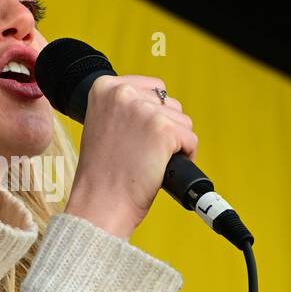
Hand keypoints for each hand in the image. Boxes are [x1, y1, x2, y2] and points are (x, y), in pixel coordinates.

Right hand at [64, 75, 196, 240]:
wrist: (99, 204)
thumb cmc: (101, 174)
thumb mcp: (103, 125)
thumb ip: (125, 108)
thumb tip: (157, 103)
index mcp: (104, 87)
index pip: (151, 88)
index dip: (152, 115)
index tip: (139, 137)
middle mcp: (124, 93)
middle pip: (169, 104)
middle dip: (164, 128)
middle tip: (143, 153)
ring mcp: (144, 110)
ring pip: (182, 121)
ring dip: (174, 143)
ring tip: (149, 162)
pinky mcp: (163, 129)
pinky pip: (190, 140)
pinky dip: (185, 157)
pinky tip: (161, 169)